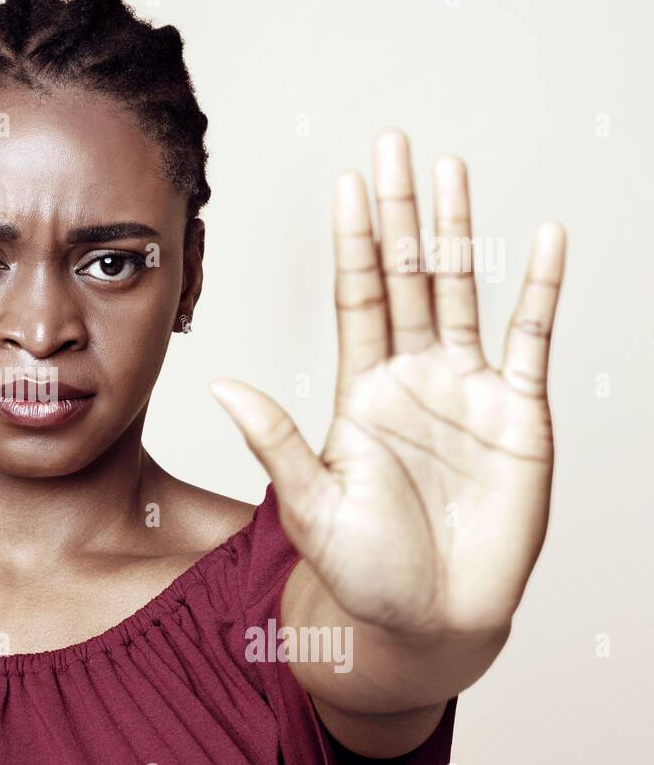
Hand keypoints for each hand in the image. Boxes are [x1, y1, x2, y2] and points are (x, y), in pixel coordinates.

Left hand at [209, 129, 565, 636]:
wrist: (427, 621)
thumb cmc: (363, 570)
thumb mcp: (309, 502)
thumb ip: (274, 440)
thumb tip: (220, 385)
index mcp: (360, 390)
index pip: (357, 296)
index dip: (353, 240)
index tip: (346, 183)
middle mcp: (413, 377)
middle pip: (406, 276)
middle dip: (400, 211)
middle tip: (393, 143)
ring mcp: (468, 390)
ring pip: (463, 292)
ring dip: (460, 231)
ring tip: (453, 169)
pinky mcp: (519, 415)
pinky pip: (534, 339)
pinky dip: (542, 289)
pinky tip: (544, 239)